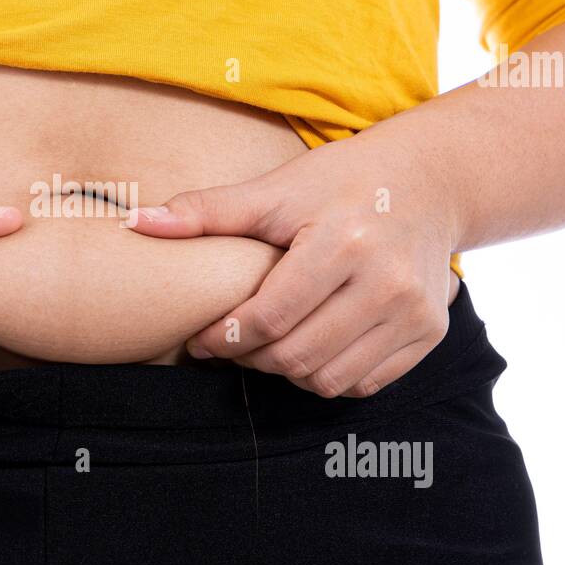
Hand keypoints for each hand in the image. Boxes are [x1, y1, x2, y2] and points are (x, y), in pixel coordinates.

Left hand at [127, 130, 458, 396]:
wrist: (429, 182)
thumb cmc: (339, 183)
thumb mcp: (275, 188)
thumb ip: (205, 211)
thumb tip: (134, 222)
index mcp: (342, 241)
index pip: (271, 316)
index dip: (226, 337)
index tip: (202, 339)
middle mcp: (386, 281)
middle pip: (296, 355)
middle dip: (250, 358)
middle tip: (230, 344)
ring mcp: (414, 311)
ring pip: (328, 378)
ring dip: (286, 372)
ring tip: (266, 346)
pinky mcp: (430, 331)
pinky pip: (364, 383)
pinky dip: (327, 376)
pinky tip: (308, 348)